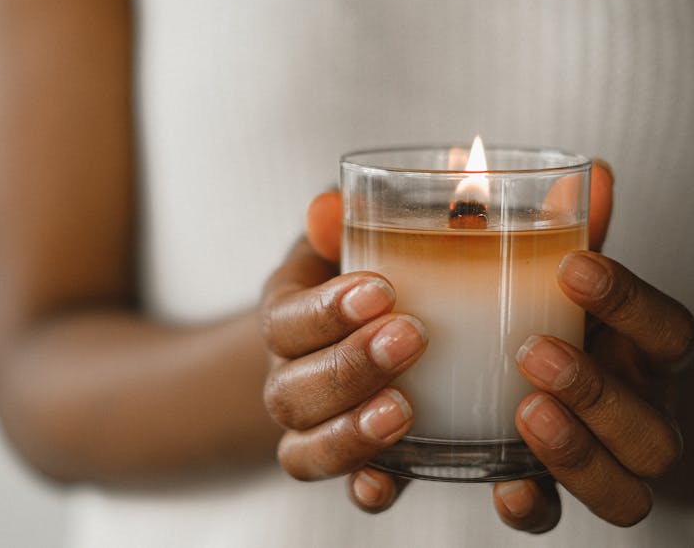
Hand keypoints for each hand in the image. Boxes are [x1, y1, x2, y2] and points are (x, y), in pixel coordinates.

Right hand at [259, 191, 425, 511]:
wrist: (360, 336)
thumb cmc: (367, 275)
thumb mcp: (355, 237)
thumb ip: (347, 218)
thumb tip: (330, 204)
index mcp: (288, 316)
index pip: (283, 319)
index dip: (323, 311)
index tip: (380, 290)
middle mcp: (289, 378)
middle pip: (289, 391)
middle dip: (347, 367)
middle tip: (410, 337)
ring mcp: (316, 428)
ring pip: (303, 450)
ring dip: (351, 432)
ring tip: (405, 410)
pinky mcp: (355, 463)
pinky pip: (345, 488)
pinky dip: (366, 488)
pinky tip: (391, 481)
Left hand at [492, 250, 693, 530]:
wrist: (533, 385)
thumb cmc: (542, 312)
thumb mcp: (545, 268)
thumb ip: (561, 225)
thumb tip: (588, 167)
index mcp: (641, 352)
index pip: (673, 332)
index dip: (634, 303)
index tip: (575, 267)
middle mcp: (636, 413)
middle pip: (657, 431)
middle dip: (601, 393)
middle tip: (535, 353)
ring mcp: (599, 462)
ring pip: (627, 492)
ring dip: (576, 455)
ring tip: (523, 409)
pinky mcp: (547, 492)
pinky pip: (551, 516)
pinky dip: (529, 505)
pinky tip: (499, 488)